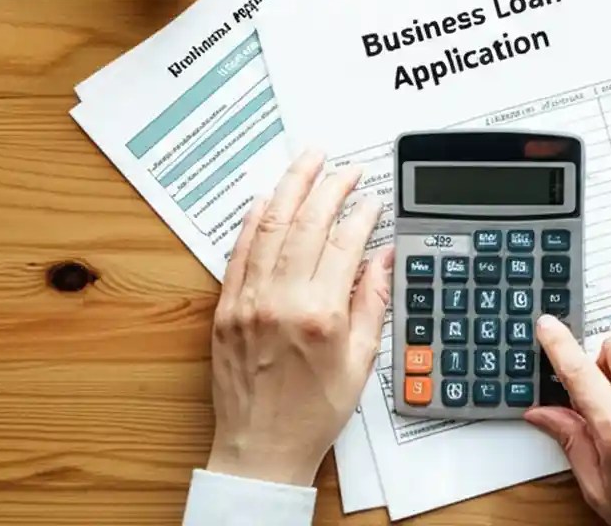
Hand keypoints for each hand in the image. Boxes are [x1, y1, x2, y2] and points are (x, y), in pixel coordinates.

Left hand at [205, 150, 390, 485]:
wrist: (261, 448)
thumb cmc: (313, 414)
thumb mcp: (361, 362)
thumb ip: (373, 302)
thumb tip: (384, 258)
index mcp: (322, 315)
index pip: (345, 243)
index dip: (361, 214)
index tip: (371, 198)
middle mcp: (281, 301)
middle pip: (306, 224)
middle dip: (328, 186)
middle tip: (342, 166)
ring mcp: (248, 302)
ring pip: (269, 228)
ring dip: (289, 188)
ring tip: (306, 162)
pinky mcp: (225, 309)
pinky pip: (239, 252)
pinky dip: (253, 221)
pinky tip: (266, 200)